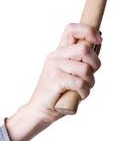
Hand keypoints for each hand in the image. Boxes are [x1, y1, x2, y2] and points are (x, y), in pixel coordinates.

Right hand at [5, 24, 101, 140]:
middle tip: (91, 76)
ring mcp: (54, 66)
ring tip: (83, 90)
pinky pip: (79, 82)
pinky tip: (78, 96)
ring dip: (90, 83)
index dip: (89, 31)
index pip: (72, 29)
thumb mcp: (71, 74)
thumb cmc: (59, 95)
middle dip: (95, 63)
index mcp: (59, 52)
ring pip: (84, 68)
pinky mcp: (55, 79)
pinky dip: (84, 92)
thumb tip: (99, 43)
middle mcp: (55, 56)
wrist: (40, 112)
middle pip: (84, 49)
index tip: (99, 41)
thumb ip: (82, 61)